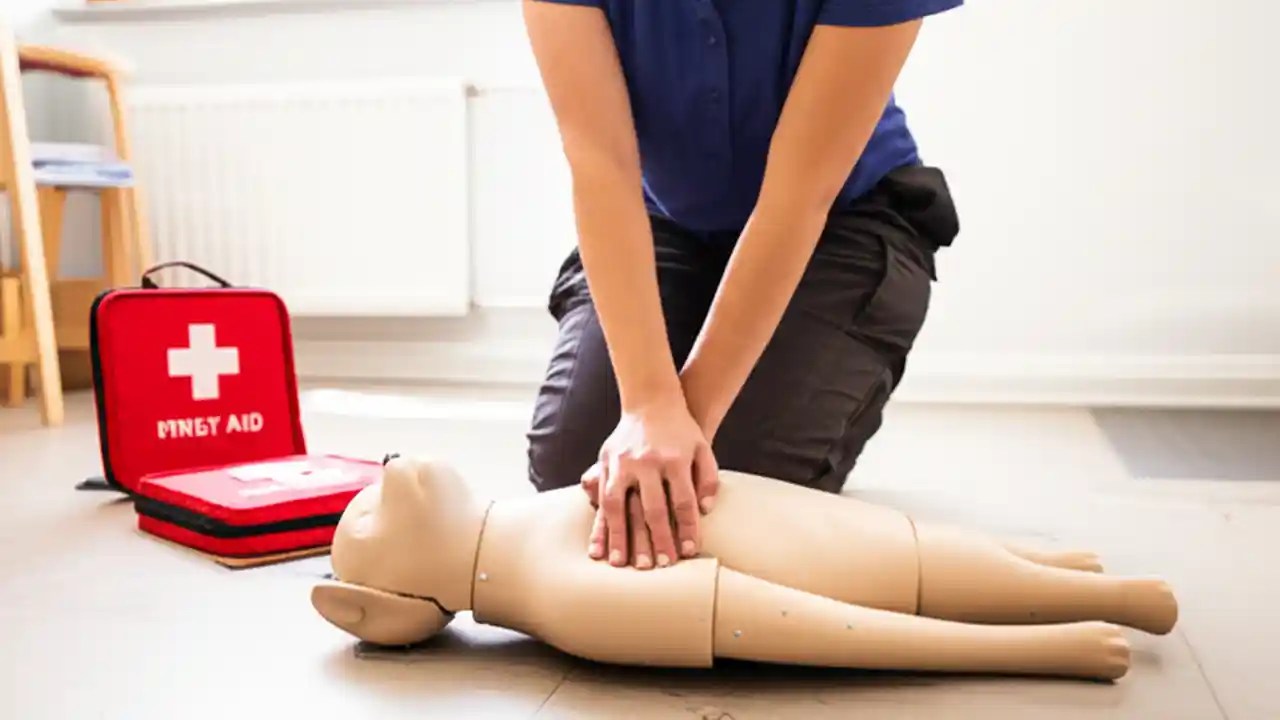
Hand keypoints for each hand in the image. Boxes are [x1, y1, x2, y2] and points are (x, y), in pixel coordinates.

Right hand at [584, 398, 718, 568]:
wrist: (652, 401)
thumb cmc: (682, 430)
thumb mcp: (703, 448)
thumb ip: (708, 478)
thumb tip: (705, 510)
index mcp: (675, 460)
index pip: (683, 501)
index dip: (688, 528)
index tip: (689, 552)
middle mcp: (647, 462)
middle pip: (652, 509)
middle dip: (656, 540)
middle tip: (657, 566)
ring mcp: (623, 462)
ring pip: (620, 507)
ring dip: (620, 538)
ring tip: (621, 564)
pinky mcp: (606, 463)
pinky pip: (602, 499)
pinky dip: (600, 524)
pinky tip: (598, 545)